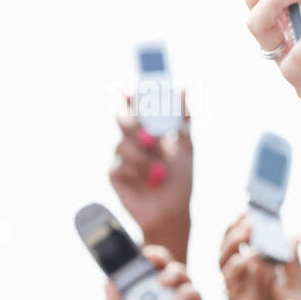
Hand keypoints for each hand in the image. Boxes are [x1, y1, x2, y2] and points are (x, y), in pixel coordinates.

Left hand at [103, 246, 222, 299]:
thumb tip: (108, 281)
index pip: (146, 276)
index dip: (143, 261)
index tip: (137, 253)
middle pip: (167, 271)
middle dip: (161, 259)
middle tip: (152, 259)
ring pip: (184, 280)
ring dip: (173, 274)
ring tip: (163, 283)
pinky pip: (196, 298)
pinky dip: (185, 296)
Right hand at [108, 93, 191, 261]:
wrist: (173, 210)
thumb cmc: (180, 180)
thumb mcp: (185, 148)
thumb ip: (183, 120)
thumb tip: (184, 90)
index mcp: (149, 131)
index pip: (135, 107)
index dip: (130, 97)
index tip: (129, 89)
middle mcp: (132, 140)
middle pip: (123, 120)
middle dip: (136, 127)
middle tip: (152, 139)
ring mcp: (121, 155)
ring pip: (124, 143)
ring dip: (145, 159)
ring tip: (161, 173)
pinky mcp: (115, 172)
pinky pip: (121, 163)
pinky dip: (139, 172)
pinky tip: (149, 182)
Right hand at [219, 212, 298, 299]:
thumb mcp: (299, 283)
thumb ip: (293, 259)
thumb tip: (296, 230)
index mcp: (256, 270)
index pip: (242, 242)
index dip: (242, 225)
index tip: (250, 208)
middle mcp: (244, 281)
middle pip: (228, 250)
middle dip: (234, 231)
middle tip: (247, 216)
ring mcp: (240, 295)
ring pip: (225, 265)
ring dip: (233, 246)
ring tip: (247, 230)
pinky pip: (232, 288)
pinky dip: (237, 271)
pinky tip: (246, 258)